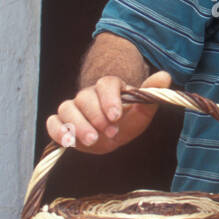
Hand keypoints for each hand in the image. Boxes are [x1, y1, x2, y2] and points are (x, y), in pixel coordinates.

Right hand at [45, 71, 172, 154]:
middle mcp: (88, 95)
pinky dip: (58, 130)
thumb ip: (151, 93)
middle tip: (110, 133)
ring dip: (78, 125)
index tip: (117, 116)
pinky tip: (68, 141)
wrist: (112, 135)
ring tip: (92, 140)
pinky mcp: (61, 122)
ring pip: (67, 108)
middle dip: (96, 117)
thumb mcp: (143, 110)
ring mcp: (72, 108)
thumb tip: (165, 76)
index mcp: (109, 88)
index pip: (106, 84)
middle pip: (85, 98)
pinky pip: (53, 122)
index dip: (110, 99)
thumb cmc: (128, 120)